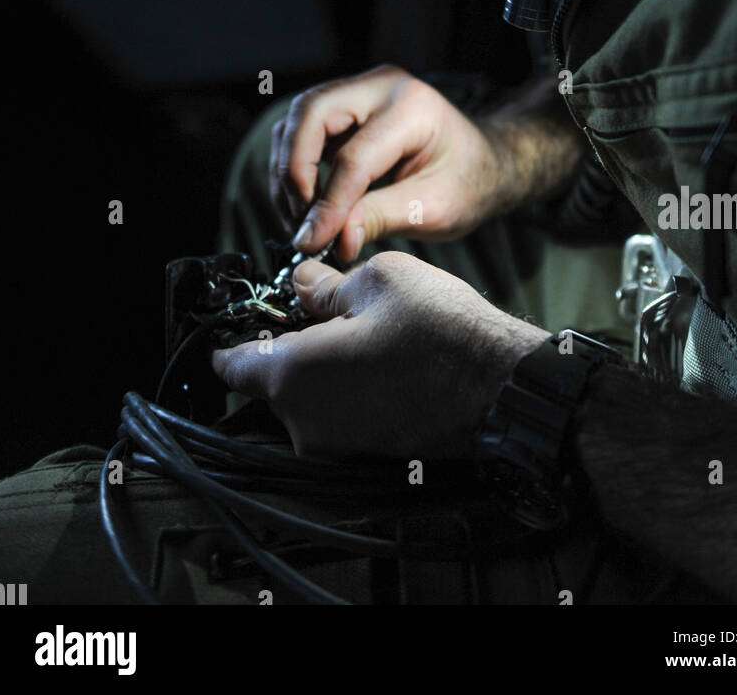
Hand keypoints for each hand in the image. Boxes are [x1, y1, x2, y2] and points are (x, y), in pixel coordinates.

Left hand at [212, 251, 548, 458]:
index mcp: (293, 375)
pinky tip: (381, 362)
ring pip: (306, 399)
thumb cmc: (440, 330)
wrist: (503, 389)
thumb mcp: (376, 279)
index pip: (233, 363)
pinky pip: (336, 417)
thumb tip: (300, 286)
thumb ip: (324, 285)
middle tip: (320, 309)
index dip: (232, 336)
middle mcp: (303, 424)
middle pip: (271, 380)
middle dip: (287, 345)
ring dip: (319, 368)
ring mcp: (336, 447)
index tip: (240, 320)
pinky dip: (346, 391)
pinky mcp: (366, 457)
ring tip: (362, 333)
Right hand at [269, 65, 511, 261]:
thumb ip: (379, 219)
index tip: (312, 241)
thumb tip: (332, 240)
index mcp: (412, 108)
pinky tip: (305, 201)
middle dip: (293, 170)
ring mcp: (362, 91)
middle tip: (299, 220)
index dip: (328, 203)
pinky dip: (295, 163)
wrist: (483, 162)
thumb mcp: (434, 208)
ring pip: (299, 118)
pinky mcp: (347, 106)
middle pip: (310, 114)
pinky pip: (305, 127)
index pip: (354, 156)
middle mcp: (382, 87)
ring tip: (301, 217)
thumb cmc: (468, 181)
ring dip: (288, 168)